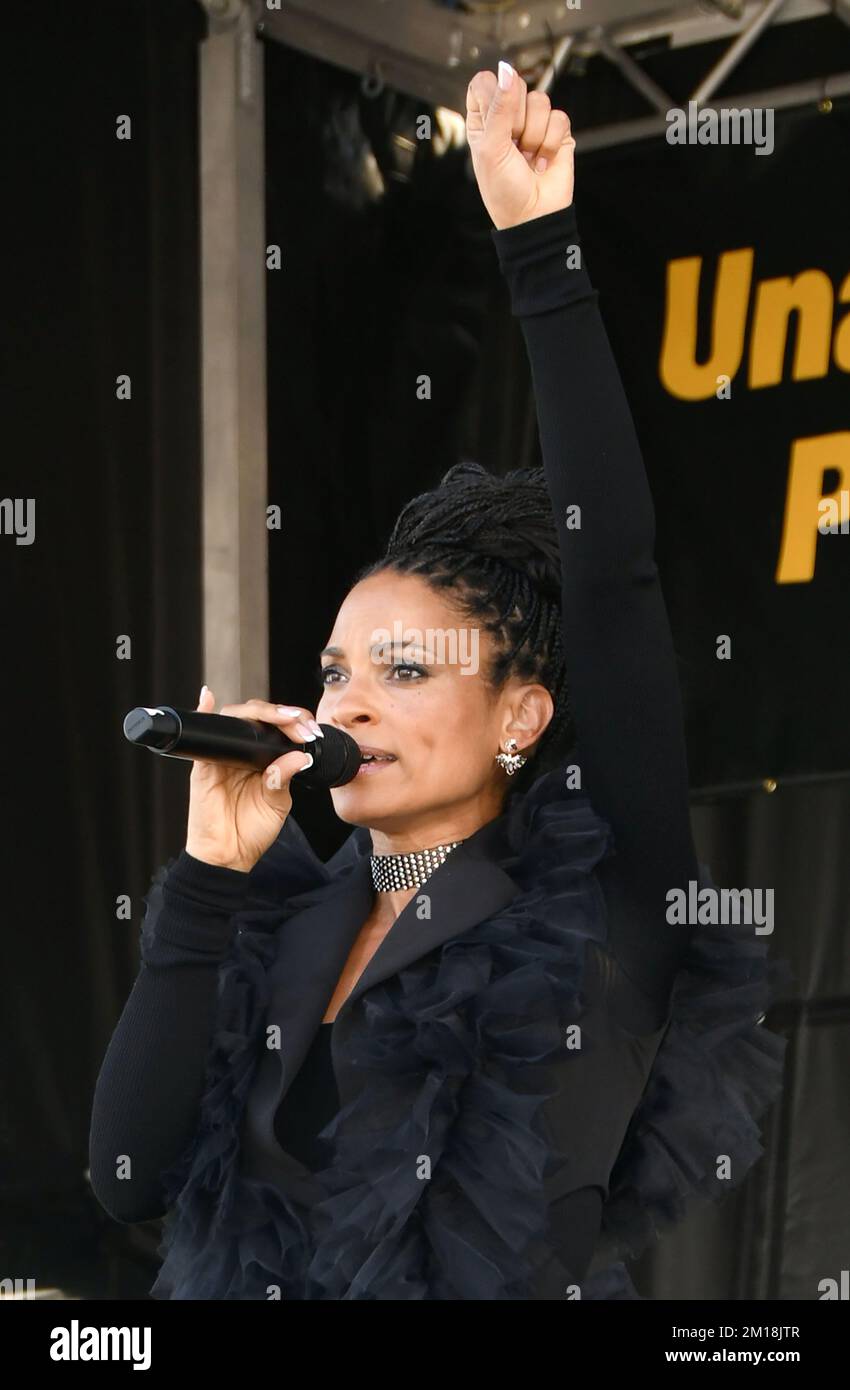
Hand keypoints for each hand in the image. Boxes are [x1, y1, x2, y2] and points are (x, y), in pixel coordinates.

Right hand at [184, 687, 318, 872]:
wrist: (228, 855)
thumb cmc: (251, 830)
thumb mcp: (277, 804)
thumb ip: (283, 779)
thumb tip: (297, 756)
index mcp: (262, 759)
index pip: (276, 728)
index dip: (294, 722)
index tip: (311, 731)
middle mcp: (242, 752)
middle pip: (257, 716)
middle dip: (282, 714)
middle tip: (301, 724)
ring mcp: (222, 755)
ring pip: (235, 718)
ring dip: (258, 711)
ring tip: (281, 717)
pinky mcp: (204, 765)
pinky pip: (202, 734)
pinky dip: (203, 711)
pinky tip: (208, 695)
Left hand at [466, 62, 574, 230]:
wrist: (533, 218)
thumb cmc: (504, 191)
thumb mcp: (491, 148)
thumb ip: (499, 107)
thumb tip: (507, 69)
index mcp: (483, 120)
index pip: (484, 82)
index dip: (492, 96)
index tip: (493, 122)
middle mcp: (508, 118)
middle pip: (515, 85)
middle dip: (516, 118)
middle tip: (512, 144)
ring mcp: (534, 124)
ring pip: (540, 100)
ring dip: (534, 136)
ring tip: (528, 158)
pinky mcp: (557, 133)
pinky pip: (559, 117)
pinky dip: (551, 144)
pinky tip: (543, 162)